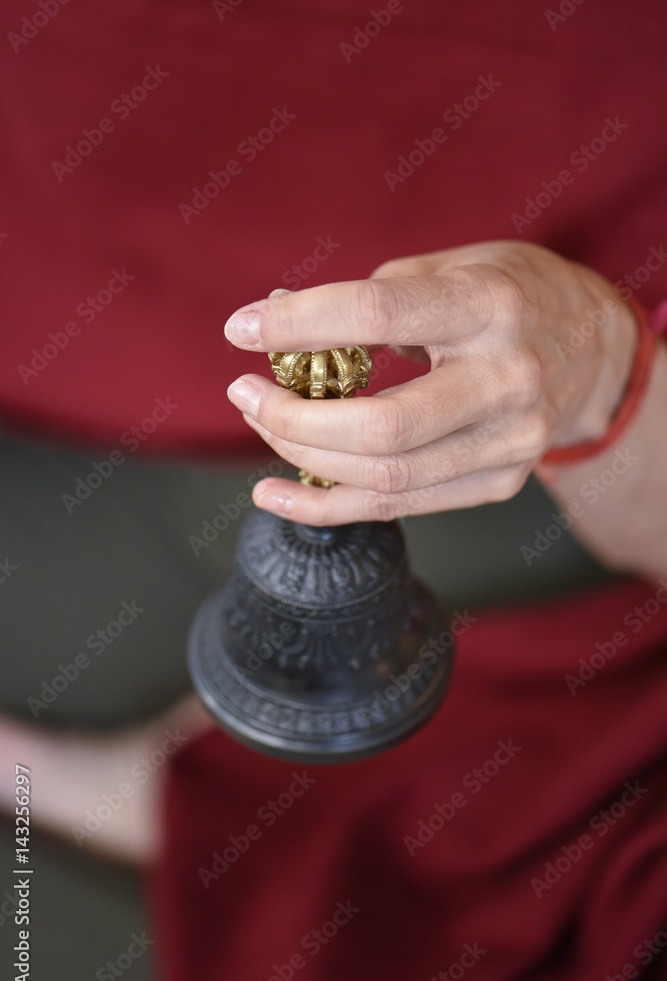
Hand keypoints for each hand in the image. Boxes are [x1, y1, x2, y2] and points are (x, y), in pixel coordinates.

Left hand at [224, 240, 635, 525]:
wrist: (595, 353)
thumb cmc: (511, 297)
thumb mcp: (451, 267)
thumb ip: (369, 295)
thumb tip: (275, 317)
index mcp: (490, 306)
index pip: (380, 316)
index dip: (300, 325)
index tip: (242, 329)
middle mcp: (507, 380)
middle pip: (382, 427)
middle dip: (294, 418)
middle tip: (245, 394)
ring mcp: (509, 443)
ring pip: (387, 478)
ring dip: (303, 458)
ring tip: (261, 427)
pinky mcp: (498, 483)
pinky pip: (400, 507)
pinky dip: (328, 506)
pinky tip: (277, 495)